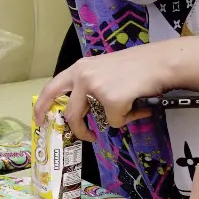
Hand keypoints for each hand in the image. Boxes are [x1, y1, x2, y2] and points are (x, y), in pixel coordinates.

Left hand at [33, 44, 176, 141]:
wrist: (160, 62)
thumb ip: (91, 86)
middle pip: (70, 113)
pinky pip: (116, 121)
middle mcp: (82, 76)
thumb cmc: (137, 67)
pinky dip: (128, 117)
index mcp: (79, 68)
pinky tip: (138, 104)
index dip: (42, 106)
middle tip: (88, 136)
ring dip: (112, 121)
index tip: (39, 120)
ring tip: (127, 111)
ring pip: (96, 119)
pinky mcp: (111, 100)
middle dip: (79, 130)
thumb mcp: (104, 70)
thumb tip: (87, 112)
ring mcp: (95, 88)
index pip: (51, 88)